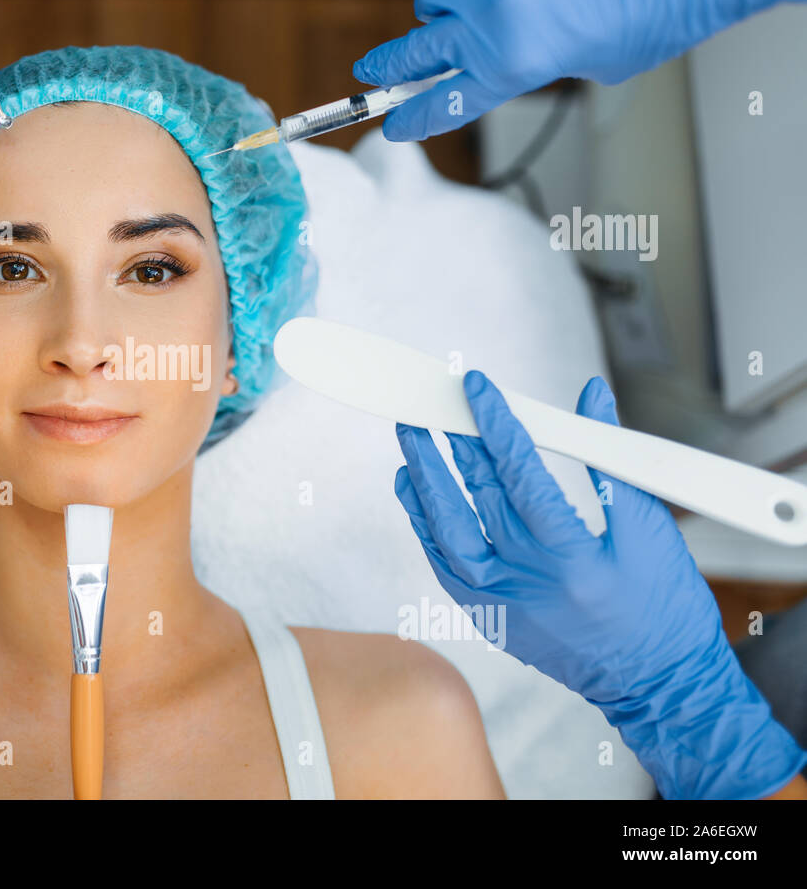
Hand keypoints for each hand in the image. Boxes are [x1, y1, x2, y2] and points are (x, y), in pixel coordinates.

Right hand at [354, 0, 803, 140]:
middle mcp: (493, 20)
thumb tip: (511, 52)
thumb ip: (542, 65)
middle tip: (374, 73)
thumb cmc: (667, 2)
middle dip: (392, 67)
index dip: (412, 118)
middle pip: (418, 51)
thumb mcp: (600, 63)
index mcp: (516, 68)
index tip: (392, 125)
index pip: (442, 104)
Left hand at [392, 369, 806, 798]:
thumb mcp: (651, 529)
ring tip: (411, 436)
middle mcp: (529, 583)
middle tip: (434, 400)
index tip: (476, 387)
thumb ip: (611, 459)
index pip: (521, 474)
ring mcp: (503, 604)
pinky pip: (444, 563)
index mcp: (574, 558)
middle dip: (453, 442)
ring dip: (425, 479)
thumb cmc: (663, 607)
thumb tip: (590, 395)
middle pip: (478, 497)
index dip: (495, 424)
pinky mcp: (490, 617)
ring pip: (447, 531)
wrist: (659, 688)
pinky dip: (425, 523)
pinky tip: (413, 488)